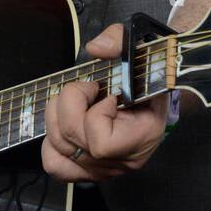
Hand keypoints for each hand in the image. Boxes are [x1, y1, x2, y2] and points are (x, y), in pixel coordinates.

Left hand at [42, 24, 167, 182]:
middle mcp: (124, 159)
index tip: (108, 94)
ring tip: (76, 100)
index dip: (96, 115)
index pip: (102, 144)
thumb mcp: (141, 50)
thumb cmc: (148, 74)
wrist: (158, 92)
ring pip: (59, 148)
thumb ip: (120, 41)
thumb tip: (95, 49)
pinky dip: (52, 142)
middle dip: (70, 104)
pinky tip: (66, 123)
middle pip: (73, 141)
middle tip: (86, 87)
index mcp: (143, 136)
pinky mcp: (90, 168)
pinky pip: (56, 164)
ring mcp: (105, 168)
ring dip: (57, 115)